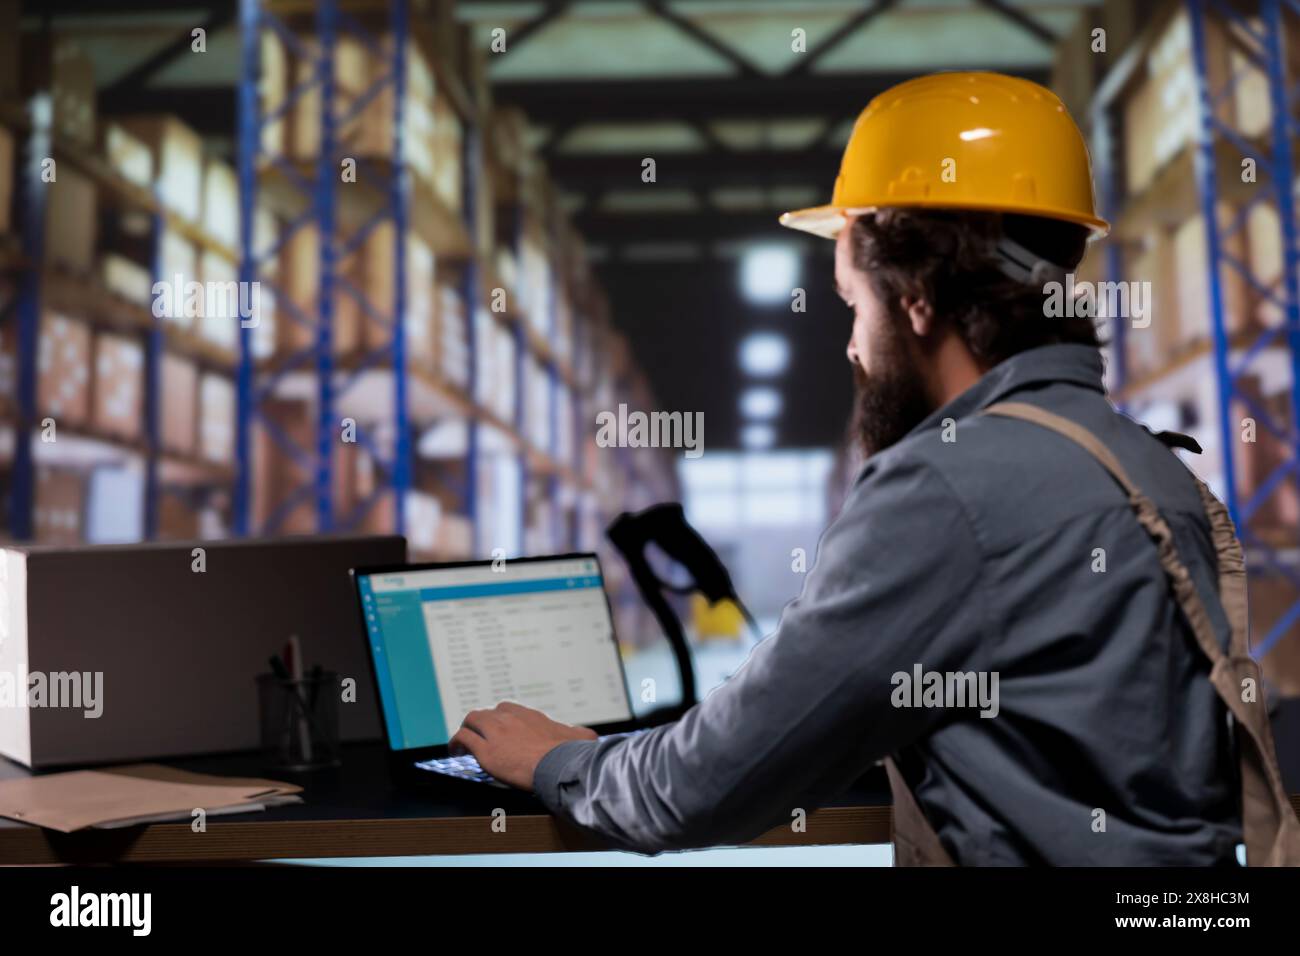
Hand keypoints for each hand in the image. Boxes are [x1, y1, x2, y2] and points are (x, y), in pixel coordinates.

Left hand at [449, 701, 597, 790]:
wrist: (559, 765)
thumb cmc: (570, 753)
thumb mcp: (581, 737)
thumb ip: (579, 733)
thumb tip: (589, 736)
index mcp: (529, 716)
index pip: (507, 711)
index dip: (500, 720)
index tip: (499, 731)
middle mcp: (510, 718)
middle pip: (487, 714)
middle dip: (480, 724)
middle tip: (479, 737)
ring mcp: (496, 732)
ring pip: (471, 721)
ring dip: (466, 730)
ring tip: (462, 743)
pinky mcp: (485, 750)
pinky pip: (463, 739)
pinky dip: (456, 743)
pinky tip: (455, 751)